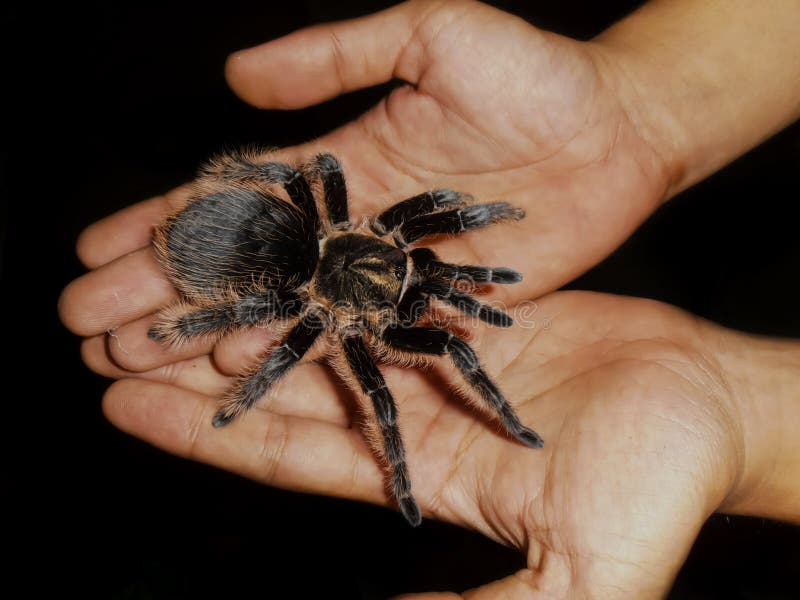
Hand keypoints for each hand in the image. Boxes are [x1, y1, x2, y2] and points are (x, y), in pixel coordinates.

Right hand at [61, 0, 671, 345]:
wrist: (617, 131)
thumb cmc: (534, 74)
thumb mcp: (429, 34)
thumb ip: (333, 54)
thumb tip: (236, 79)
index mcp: (336, 161)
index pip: (228, 199)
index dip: (157, 224)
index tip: (93, 251)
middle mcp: (345, 222)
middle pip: (235, 265)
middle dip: (157, 291)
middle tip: (85, 326)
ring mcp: (382, 269)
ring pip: (276, 309)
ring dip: (200, 332)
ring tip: (130, 359)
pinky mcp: (426, 303)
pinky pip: (345, 335)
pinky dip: (286, 354)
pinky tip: (226, 371)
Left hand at [77, 291, 748, 597]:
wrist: (708, 404)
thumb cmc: (656, 491)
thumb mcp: (572, 577)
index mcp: (415, 476)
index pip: (285, 452)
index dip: (206, 432)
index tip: (127, 404)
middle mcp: (411, 411)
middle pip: (285, 384)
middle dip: (202, 364)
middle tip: (117, 336)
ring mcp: (435, 354)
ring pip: (321, 325)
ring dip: (252, 308)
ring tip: (172, 285)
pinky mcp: (465, 309)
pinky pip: (380, 281)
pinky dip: (328, 267)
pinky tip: (282, 242)